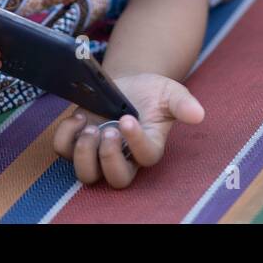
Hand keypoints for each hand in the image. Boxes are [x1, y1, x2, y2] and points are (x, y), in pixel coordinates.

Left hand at [52, 73, 204, 188]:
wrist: (126, 83)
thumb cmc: (151, 93)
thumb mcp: (170, 93)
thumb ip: (183, 103)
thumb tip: (198, 114)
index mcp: (149, 146)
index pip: (145, 157)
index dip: (136, 142)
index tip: (127, 118)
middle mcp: (124, 157)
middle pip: (116, 179)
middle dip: (109, 158)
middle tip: (108, 130)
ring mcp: (99, 153)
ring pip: (87, 175)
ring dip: (84, 154)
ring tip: (90, 127)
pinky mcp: (78, 143)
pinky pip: (64, 152)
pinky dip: (65, 138)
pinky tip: (77, 117)